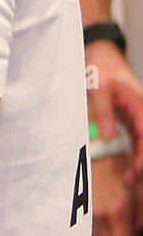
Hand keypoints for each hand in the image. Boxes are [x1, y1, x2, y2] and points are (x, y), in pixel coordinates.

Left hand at [86, 39, 142, 176]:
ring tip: (130, 182)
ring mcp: (136, 115)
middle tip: (133, 179)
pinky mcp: (129, 118)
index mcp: (137, 102)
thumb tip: (107, 138)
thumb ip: (103, 112)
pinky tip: (129, 170)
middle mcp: (141, 111)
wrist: (101, 53)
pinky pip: (136, 140)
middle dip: (142, 160)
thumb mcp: (98, 88)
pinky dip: (134, 154)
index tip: (139, 167)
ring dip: (139, 161)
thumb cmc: (100, 67)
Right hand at [92, 152, 137, 235]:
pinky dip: (98, 228)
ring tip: (117, 228)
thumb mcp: (137, 190)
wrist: (93, 148)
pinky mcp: (78, 204)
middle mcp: (99, 215)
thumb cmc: (117, 164)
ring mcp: (86, 210)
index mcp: (118, 212)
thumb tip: (137, 230)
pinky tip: (104, 219)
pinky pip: (89, 225)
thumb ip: (139, 215)